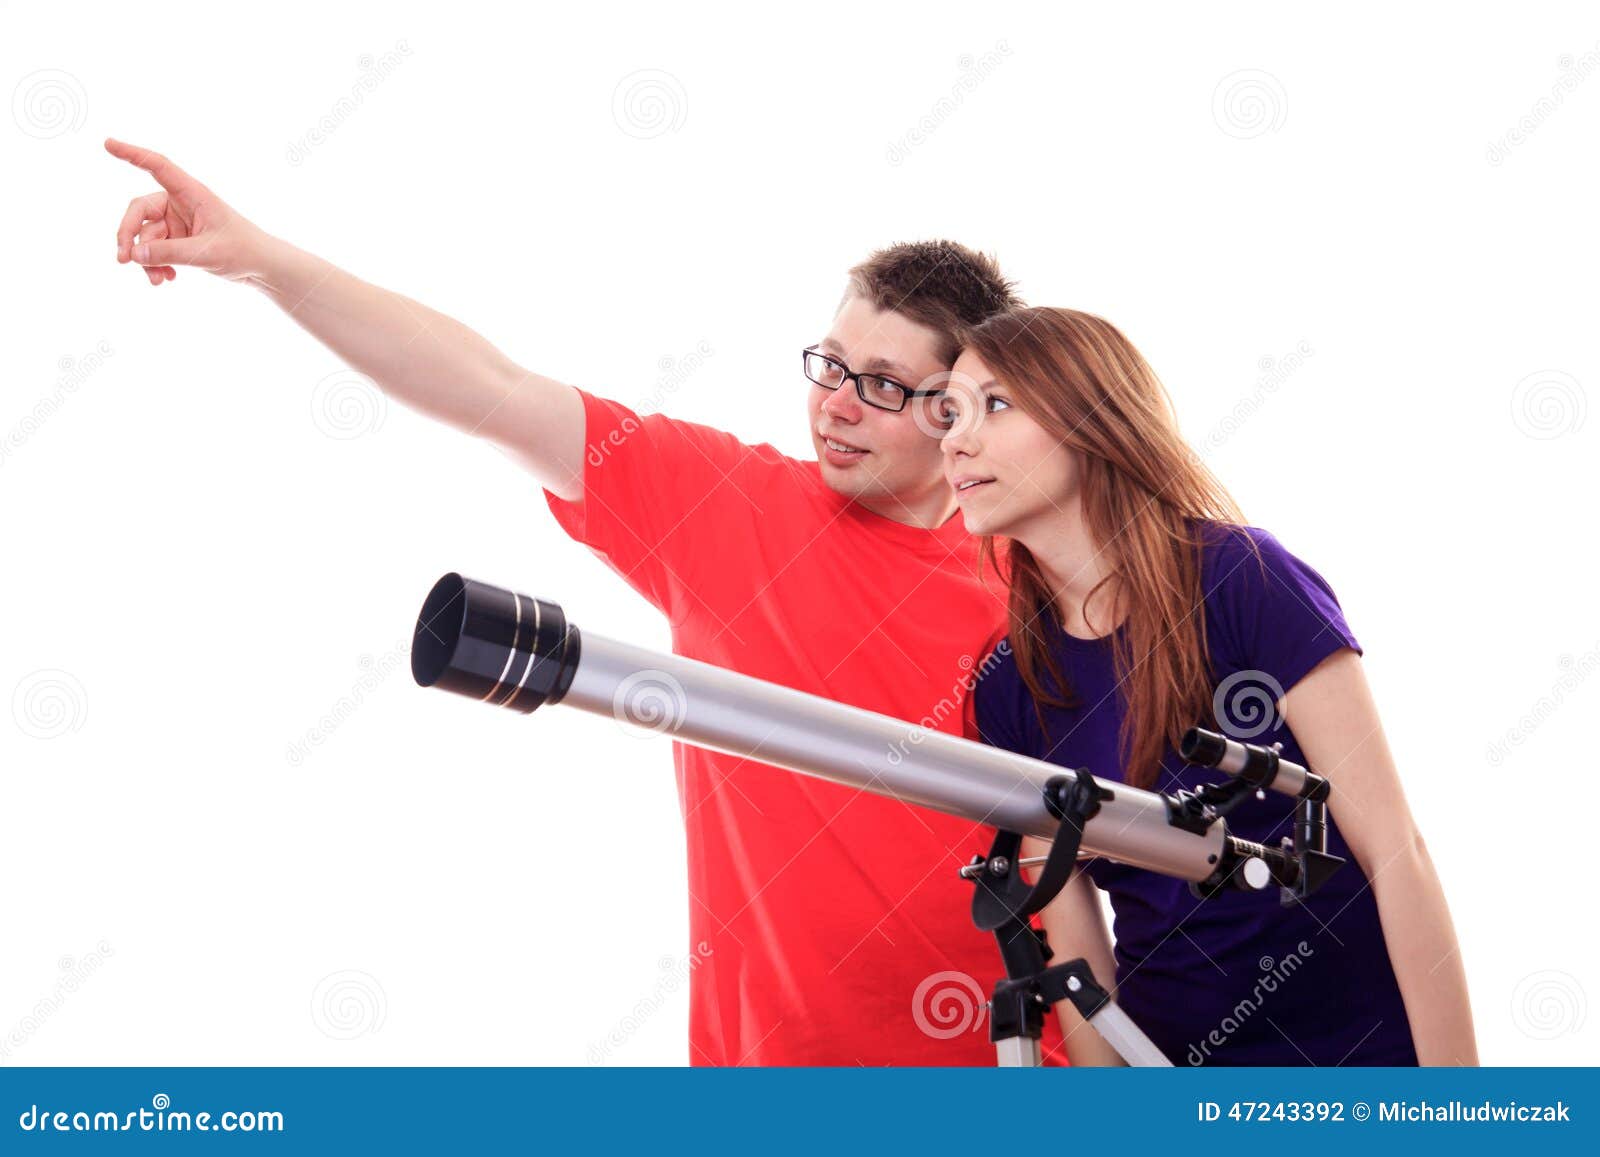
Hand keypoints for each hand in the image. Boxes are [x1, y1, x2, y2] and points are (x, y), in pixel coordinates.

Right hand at [105, 137, 271, 285]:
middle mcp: (181, 204)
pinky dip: (156, 264)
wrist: (262, 268)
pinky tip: (166, 280)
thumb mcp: (206, 253)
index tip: (108, 143)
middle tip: (124, 260)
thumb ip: (169, 253)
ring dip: (147, 259)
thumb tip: (134, 253)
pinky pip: (155, 249)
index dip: (132, 154)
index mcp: (192, 194)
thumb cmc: (243, 251)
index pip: (158, 167)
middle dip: (129, 235)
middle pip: (140, 211)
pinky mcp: (179, 239)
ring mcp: (179, 222)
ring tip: (157, 281)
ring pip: (146, 236)